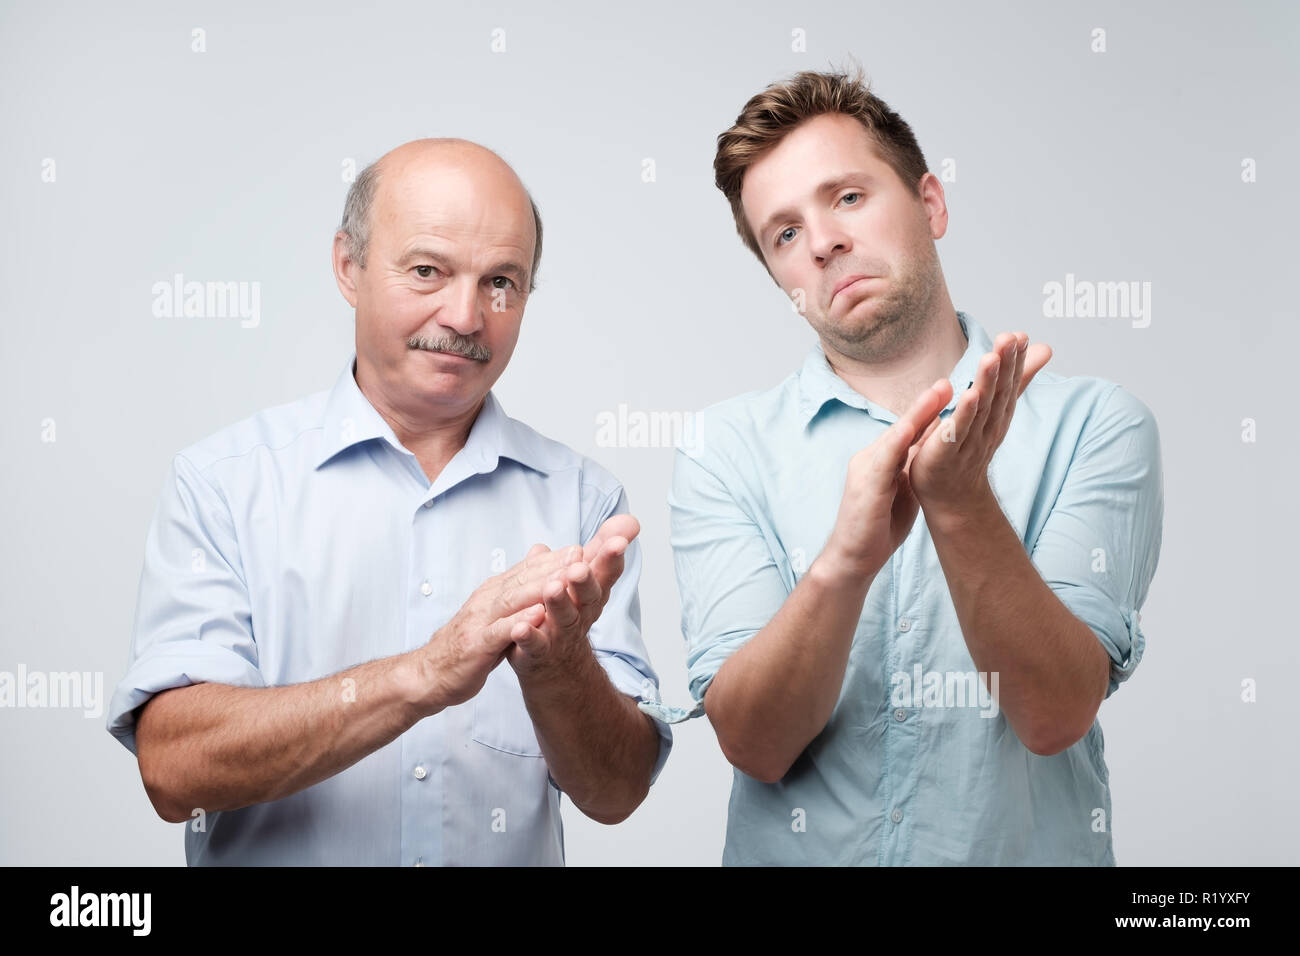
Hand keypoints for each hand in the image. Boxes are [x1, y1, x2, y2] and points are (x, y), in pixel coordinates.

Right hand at [416, 543, 589, 711]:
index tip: (580, 549)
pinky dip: (519, 621)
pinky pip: (500, 630)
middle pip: (523, 578)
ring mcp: (480, 620)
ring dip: (539, 587)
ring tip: (565, 579)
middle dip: (552, 566)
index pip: (526, 569)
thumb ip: (516, 589)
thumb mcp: (495, 613)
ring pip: (512, 598)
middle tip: (580, 556)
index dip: (553, 558)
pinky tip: (538, 614)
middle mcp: (487, 600)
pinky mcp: (477, 644)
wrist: (430, 674)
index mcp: (493, 592)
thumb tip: (538, 561)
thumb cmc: (469, 643)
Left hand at [505, 516, 638, 680]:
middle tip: (580, 568)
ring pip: (564, 618)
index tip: (617, 541)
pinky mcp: (539, 652)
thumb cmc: (571, 612)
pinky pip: (535, 644)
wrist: (556, 664)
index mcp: (592, 591)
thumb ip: (601, 548)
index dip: (611, 556)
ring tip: (551, 588)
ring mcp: (561, 634)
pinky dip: (529, 636)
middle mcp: (581, 612)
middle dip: (585, 580)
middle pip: (588, 595)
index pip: (605, 571)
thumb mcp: (588, 577)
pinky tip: (520, 628)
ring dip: (558, 603)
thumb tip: (627, 520)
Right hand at [818, 379, 953, 582]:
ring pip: (895, 435)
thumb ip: (913, 470)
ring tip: (937, 393)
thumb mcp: (903, 493)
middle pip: (902, 427)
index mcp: (882, 461)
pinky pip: (884, 457)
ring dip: (916, 413)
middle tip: (947, 381)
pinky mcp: (865, 484)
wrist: (852, 558)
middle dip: (925, 404)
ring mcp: (865, 469)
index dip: (928, 412)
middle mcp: (870, 458)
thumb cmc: (878, 528)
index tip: (950, 392)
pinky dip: (899, 439)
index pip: (907, 432)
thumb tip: (932, 451)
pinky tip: (914, 426)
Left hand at [906, 332, 1051, 511]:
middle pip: (998, 393)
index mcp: (997, 414)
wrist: (953, 497)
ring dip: (986, 384)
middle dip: (1004, 365)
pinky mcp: (945, 455)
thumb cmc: (972, 446)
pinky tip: (967, 396)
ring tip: (990, 359)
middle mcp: (987, 427)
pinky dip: (962, 415)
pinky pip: (955, 433)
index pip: (1008, 384)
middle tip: (1009, 338)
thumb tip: (1044, 348)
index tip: (1020, 335)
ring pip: (979, 410)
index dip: (1015, 361)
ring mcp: (968, 442)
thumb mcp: (995, 409)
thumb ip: (1016, 380)